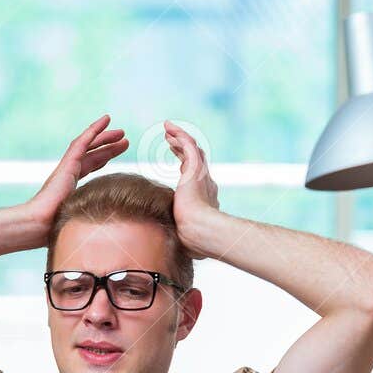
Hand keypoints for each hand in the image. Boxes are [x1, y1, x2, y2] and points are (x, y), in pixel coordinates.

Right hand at [24, 115, 127, 235]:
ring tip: (121, 132)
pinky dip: (93, 131)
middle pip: (91, 155)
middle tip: (125, 140)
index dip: (104, 157)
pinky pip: (81, 143)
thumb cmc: (57, 229)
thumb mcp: (81, 220)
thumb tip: (113, 229)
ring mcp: (66, 169)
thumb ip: (93, 218)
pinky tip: (105, 121)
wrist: (40, 226)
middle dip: (108, 146)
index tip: (118, 150)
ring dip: (104, 137)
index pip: (90, 166)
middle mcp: (67, 175)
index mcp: (70, 187)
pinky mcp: (66, 165)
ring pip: (87, 146)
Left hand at [164, 121, 221, 256]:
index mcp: (203, 194)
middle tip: (170, 139)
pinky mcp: (195, 170)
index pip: (194, 173)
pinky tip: (169, 129)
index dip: (185, 162)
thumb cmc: (192, 239)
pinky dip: (179, 136)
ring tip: (167, 129)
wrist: (200, 232)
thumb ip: (181, 232)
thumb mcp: (185, 233)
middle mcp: (205, 181)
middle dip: (182, 147)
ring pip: (192, 148)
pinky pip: (188, 146)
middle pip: (195, 158)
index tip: (176, 157)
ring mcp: (202, 175)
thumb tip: (173, 243)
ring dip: (179, 137)